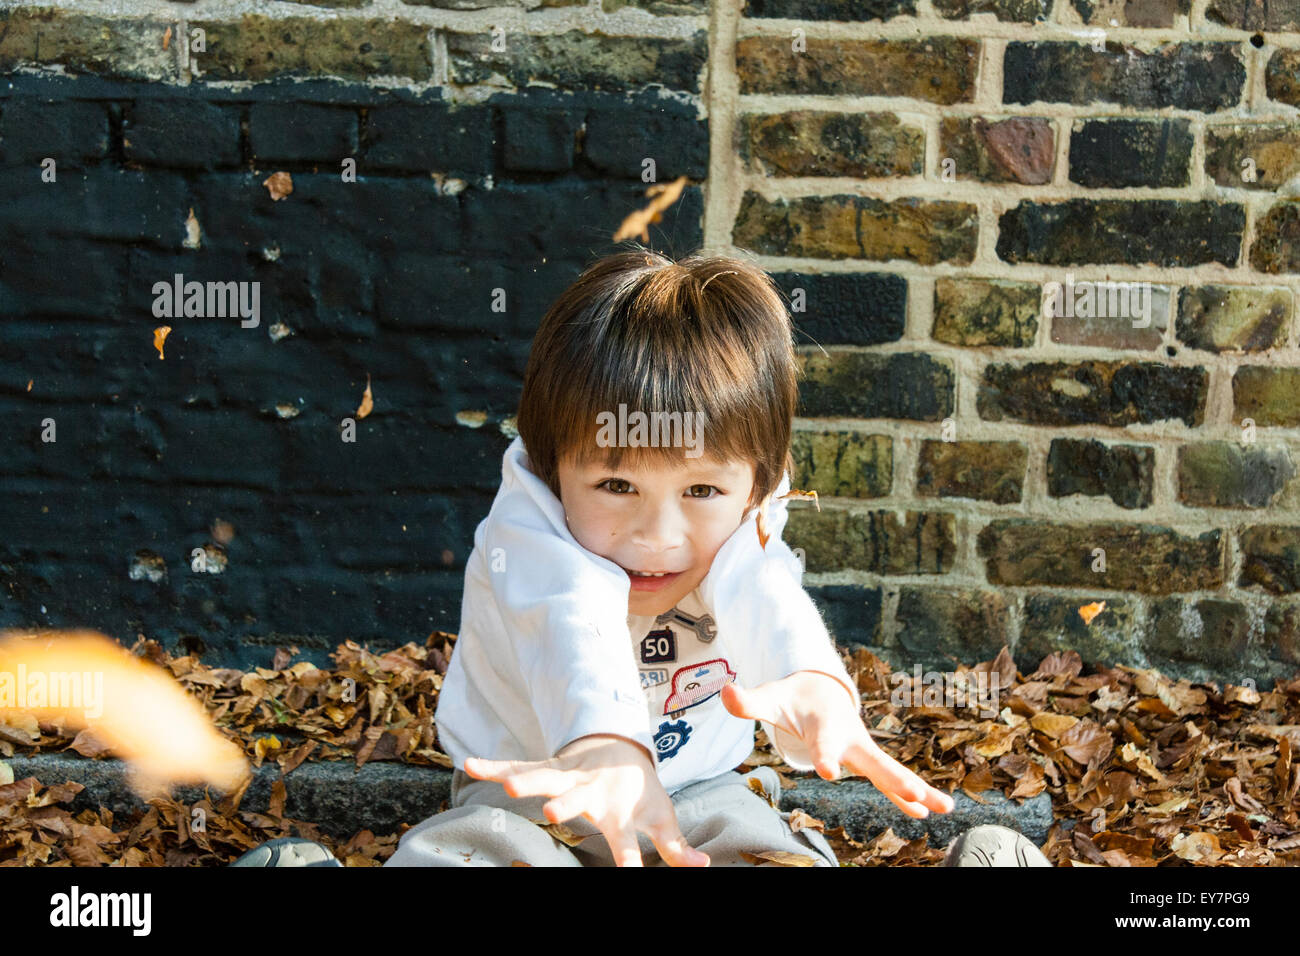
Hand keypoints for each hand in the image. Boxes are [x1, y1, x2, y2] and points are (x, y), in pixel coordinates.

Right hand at [463, 734, 710, 866]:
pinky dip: (495, 766)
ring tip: (507, 785)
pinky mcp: (550, 767)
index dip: (629, 860)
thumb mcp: (662, 817)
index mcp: (621, 809)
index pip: (625, 841)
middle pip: (577, 798)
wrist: (623, 747)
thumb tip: (704, 869)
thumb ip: (677, 846)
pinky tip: (470, 764)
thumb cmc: (641, 792)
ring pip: (546, 777)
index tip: (630, 877)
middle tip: (551, 810)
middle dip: (565, 804)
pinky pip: (519, 765)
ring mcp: (569, 776)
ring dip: (526, 779)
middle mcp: (592, 791)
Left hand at [721, 671, 954, 818]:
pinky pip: (891, 780)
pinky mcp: (866, 760)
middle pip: (874, 761)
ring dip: (916, 790)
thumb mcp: (768, 699)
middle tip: (915, 795)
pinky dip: (910, 795)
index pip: (823, 744)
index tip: (828, 772)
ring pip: (892, 772)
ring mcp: (862, 751)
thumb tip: (724, 691)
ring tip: (945, 809)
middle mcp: (850, 740)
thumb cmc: (792, 698)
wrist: (819, 690)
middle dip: (894, 778)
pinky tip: (927, 813)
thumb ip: (748, 701)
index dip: (824, 756)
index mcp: (825, 727)